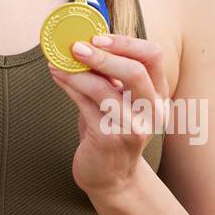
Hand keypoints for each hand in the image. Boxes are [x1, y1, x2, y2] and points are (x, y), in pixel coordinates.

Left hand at [48, 33, 169, 196]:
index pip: (153, 56)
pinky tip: (57, 75)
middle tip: (76, 46)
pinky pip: (85, 104)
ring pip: (104, 89)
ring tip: (57, 60)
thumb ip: (109, 74)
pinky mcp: (109, 138)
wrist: (111, 177)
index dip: (126, 42)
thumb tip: (83, 40)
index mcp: (157, 95)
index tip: (98, 37)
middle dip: (103, 55)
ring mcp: (132, 127)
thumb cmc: (112, 130)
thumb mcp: (118, 100)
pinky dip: (68, 85)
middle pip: (135, 72)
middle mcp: (151, 111)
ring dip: (76, 71)